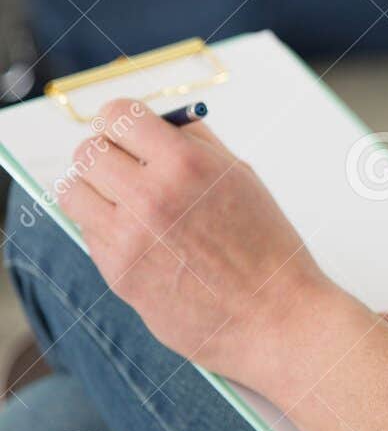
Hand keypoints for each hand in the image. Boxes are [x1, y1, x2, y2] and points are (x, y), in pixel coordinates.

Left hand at [59, 99, 340, 393]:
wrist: (272, 314)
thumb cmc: (263, 244)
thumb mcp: (238, 175)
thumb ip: (193, 142)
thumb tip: (155, 121)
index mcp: (185, 164)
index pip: (118, 116)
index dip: (120, 120)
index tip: (127, 131)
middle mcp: (150, 197)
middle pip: (86, 152)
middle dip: (103, 152)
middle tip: (124, 164)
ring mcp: (128, 239)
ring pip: (73, 192)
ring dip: (93, 189)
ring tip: (122, 199)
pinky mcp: (117, 274)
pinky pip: (88, 232)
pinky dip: (105, 227)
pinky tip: (140, 237)